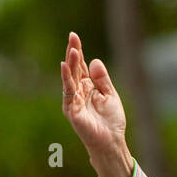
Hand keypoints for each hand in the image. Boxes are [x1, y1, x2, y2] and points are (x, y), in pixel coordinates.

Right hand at [61, 31, 127, 157]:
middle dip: (73, 52)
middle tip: (72, 36)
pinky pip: (68, 91)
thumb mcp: (110, 95)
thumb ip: (102, 79)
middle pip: (74, 68)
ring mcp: (73, 100)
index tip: (74, 36)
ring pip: (70, 77)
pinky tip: (65, 66)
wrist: (111, 140)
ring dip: (70, 63)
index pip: (81, 66)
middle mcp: (78, 91)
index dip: (78, 52)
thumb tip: (94, 60)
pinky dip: (66, 78)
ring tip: (72, 49)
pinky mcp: (71, 109)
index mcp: (88, 87)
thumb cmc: (111, 121)